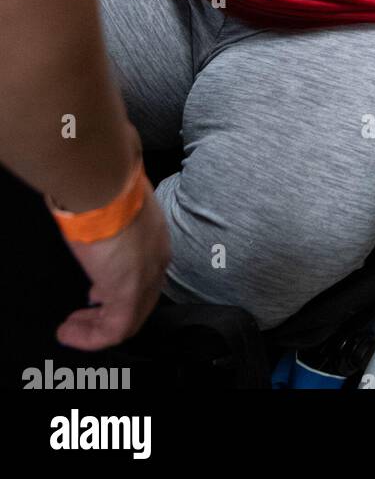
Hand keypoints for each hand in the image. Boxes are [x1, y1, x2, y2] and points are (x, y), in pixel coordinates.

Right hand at [54, 148, 171, 351]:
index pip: (146, 273)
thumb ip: (108, 220)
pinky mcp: (128, 292)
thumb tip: (91, 221)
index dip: (121, 288)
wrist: (105, 183)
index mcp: (155, 236)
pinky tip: (70, 333)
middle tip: (84, 318)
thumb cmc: (105, 186)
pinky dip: (91, 338)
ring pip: (129, 319)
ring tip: (73, 329)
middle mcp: (157, 258)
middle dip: (110, 313)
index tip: (96, 295)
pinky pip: (114, 330)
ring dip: (97, 329)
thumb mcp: (112, 206)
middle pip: (141, 300)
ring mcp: (146, 277)